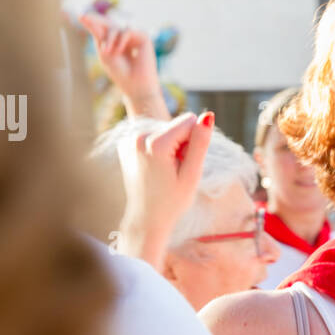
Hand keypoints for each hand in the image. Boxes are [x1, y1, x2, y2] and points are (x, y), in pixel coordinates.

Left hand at [82, 14, 168, 118]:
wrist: (135, 84)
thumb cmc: (120, 72)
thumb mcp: (104, 52)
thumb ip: (98, 34)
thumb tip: (87, 16)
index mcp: (115, 43)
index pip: (103, 29)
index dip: (93, 22)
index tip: (80, 16)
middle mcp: (124, 38)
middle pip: (108, 24)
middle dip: (96, 21)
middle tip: (82, 17)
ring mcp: (134, 37)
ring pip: (116, 28)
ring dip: (109, 38)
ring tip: (107, 52)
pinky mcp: (143, 37)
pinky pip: (127, 30)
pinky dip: (121, 39)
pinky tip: (120, 50)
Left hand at [119, 112, 213, 260]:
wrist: (146, 219)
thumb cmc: (172, 201)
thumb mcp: (192, 174)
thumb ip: (201, 143)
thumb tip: (208, 115)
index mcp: (155, 143)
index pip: (189, 120)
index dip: (193, 143)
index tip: (184, 164)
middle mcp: (138, 136)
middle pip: (176, 125)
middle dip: (181, 145)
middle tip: (174, 171)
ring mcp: (129, 140)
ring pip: (165, 131)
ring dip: (170, 149)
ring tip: (165, 172)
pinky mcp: (126, 144)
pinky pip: (153, 137)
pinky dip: (158, 150)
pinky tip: (155, 169)